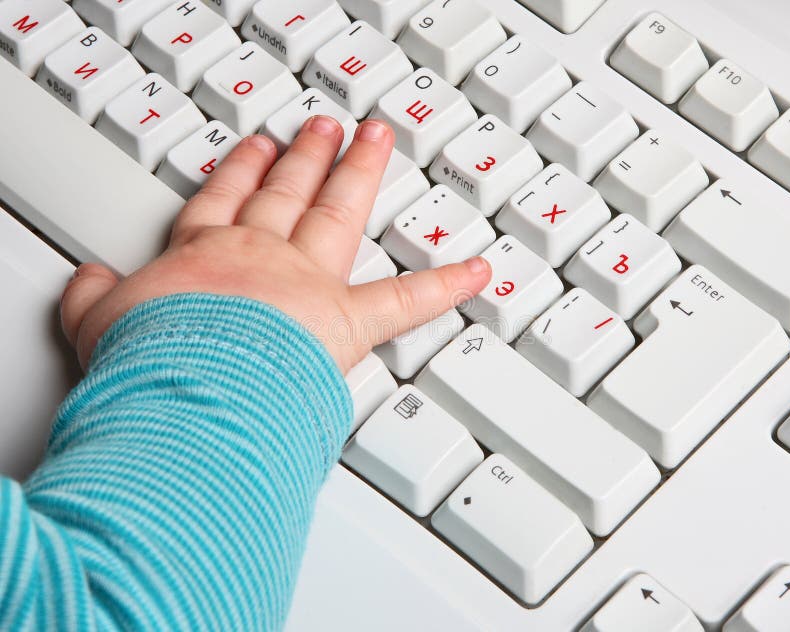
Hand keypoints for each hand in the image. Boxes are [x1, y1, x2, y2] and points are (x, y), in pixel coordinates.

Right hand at [59, 116, 491, 373]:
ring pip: (338, 214)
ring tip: (374, 141)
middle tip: (324, 128)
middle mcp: (262, 257)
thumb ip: (96, 299)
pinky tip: (479, 271)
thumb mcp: (99, 323)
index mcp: (208, 256)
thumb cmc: (149, 359)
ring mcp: (309, 283)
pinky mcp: (347, 323)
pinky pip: (407, 301)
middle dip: (308, 158)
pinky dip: (446, 287)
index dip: (243, 172)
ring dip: (358, 175)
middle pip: (289, 193)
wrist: (183, 388)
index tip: (258, 152)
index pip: (228, 200)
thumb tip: (86, 284)